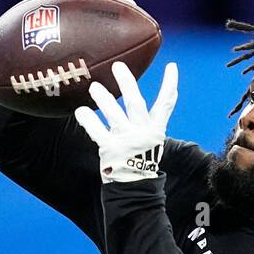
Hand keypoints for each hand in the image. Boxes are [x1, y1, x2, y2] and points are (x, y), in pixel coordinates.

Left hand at [74, 60, 178, 182]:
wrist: (134, 188)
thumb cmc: (139, 161)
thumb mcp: (150, 142)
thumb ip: (145, 123)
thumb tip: (138, 102)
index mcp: (155, 130)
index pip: (165, 105)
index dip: (170, 86)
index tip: (171, 67)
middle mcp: (141, 132)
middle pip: (135, 103)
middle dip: (127, 83)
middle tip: (118, 66)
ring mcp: (125, 140)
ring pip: (114, 114)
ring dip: (104, 98)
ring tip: (94, 87)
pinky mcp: (110, 149)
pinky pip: (97, 131)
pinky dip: (88, 121)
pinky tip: (81, 111)